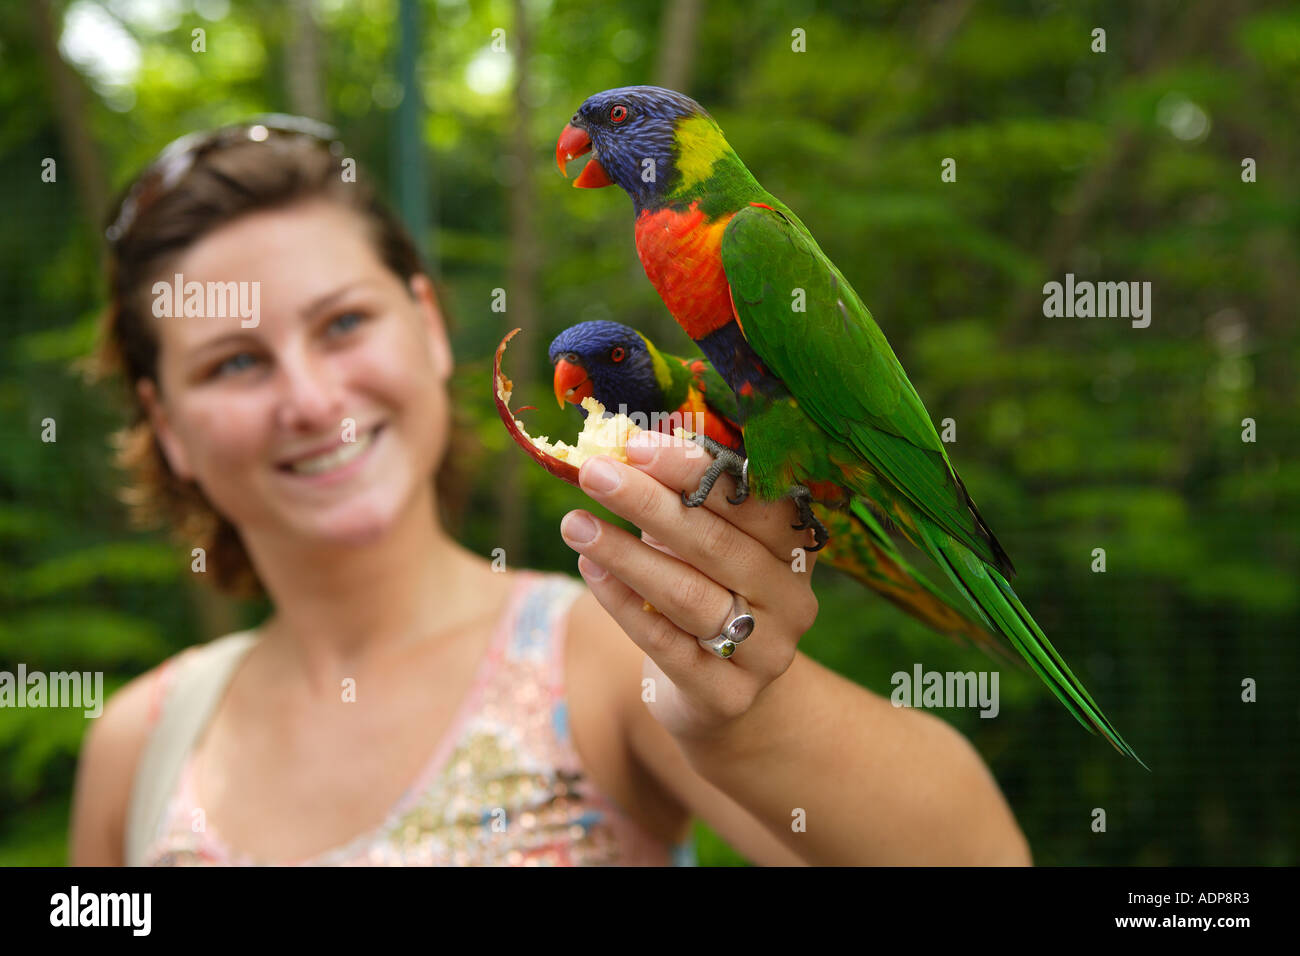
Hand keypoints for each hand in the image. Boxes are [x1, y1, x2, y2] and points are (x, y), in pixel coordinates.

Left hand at [559, 429, 820, 744]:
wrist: (728, 694)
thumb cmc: (710, 590)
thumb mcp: (708, 541)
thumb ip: (682, 497)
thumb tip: (622, 446)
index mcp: (796, 544)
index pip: (751, 497)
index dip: (694, 469)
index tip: (636, 445)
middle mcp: (792, 598)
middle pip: (717, 544)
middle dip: (649, 503)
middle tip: (593, 473)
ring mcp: (767, 652)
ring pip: (688, 595)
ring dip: (625, 554)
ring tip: (574, 523)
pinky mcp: (728, 696)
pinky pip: (665, 645)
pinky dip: (621, 604)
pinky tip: (589, 570)